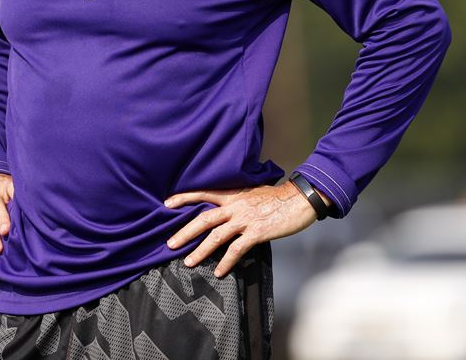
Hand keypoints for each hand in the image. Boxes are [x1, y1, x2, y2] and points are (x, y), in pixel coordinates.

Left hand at [164, 182, 320, 276]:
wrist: (299, 199)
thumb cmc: (277, 197)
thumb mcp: (252, 193)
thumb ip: (237, 201)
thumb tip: (226, 209)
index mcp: (232, 195)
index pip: (203, 193)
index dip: (184, 198)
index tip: (167, 203)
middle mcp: (235, 206)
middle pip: (203, 219)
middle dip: (185, 232)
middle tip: (170, 244)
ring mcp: (245, 219)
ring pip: (216, 236)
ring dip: (201, 250)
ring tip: (188, 262)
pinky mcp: (256, 232)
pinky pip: (237, 249)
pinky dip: (226, 262)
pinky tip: (219, 272)